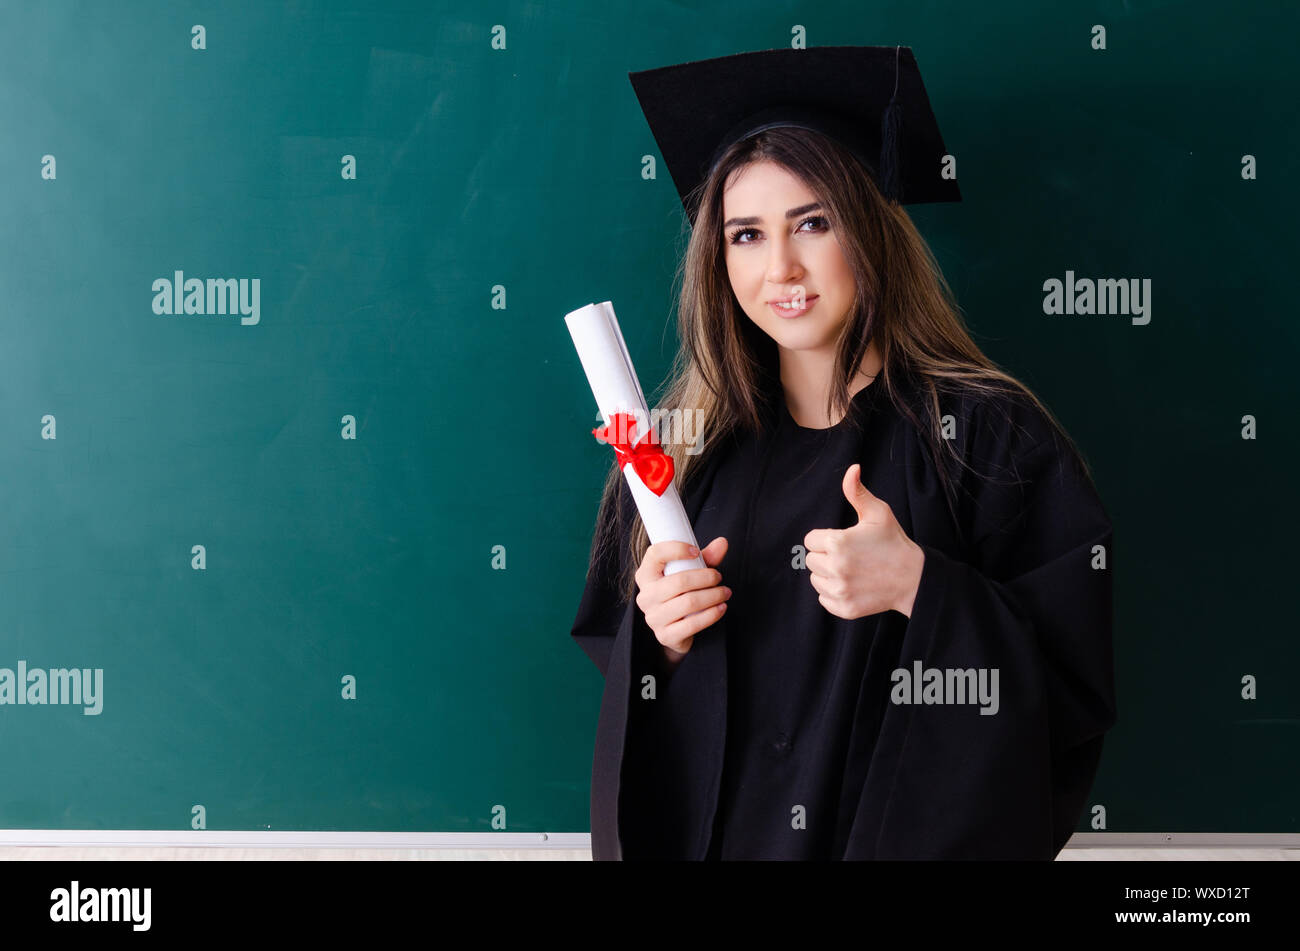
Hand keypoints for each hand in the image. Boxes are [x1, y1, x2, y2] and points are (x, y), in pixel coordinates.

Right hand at [634, 537, 730, 663]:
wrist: (675, 630)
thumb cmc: (681, 594)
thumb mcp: (690, 573)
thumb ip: (706, 557)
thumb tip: (722, 543)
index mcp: (646, 575)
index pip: (655, 554)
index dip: (676, 549)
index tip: (696, 551)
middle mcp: (645, 596)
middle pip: (679, 581)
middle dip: (705, 577)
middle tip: (719, 577)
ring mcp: (653, 617)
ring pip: (688, 602)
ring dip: (713, 596)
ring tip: (724, 593)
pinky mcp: (665, 635)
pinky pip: (692, 624)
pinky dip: (711, 614)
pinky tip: (721, 608)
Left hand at [803, 464, 924, 619]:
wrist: (913, 578)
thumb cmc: (893, 542)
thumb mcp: (878, 512)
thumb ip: (857, 492)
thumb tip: (852, 469)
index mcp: (837, 543)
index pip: (810, 540)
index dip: (826, 539)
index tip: (845, 541)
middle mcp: (835, 568)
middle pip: (811, 560)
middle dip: (826, 556)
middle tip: (851, 555)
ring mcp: (839, 591)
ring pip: (815, 580)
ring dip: (828, 575)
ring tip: (852, 570)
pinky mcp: (844, 608)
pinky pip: (823, 599)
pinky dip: (834, 593)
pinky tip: (853, 585)